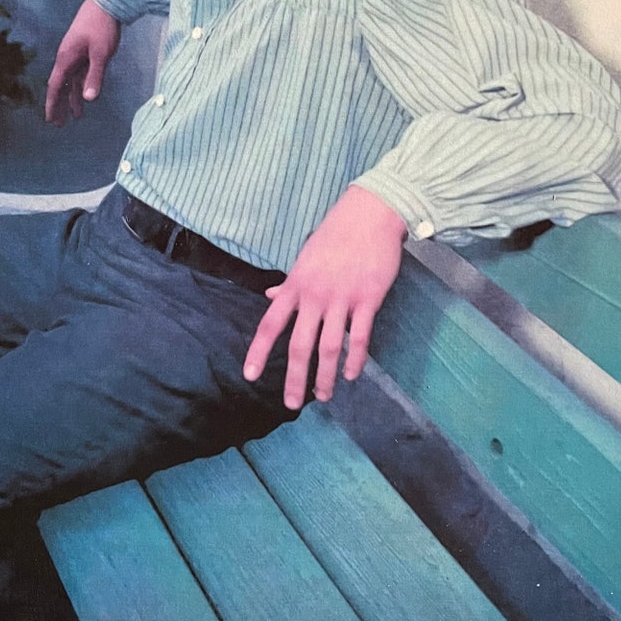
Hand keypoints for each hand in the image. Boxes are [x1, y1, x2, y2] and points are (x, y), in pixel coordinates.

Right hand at [45, 0, 120, 126]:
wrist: (107, 3)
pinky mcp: (84, 51)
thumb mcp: (101, 54)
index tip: (51, 120)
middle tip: (59, 124)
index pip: (55, 87)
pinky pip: (79, 73)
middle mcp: (67, 58)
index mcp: (66, 59)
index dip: (52, 105)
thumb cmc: (102, 27)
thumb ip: (95, 77)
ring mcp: (75, 54)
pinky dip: (81, 86)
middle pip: (60, 86)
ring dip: (72, 98)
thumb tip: (88, 99)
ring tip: (77, 116)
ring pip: (71, 81)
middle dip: (59, 105)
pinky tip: (85, 95)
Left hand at [243, 185, 407, 409]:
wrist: (369, 215)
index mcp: (296, 286)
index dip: (259, 352)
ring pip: (330, 347)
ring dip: (326, 377)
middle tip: (292, 405)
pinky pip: (360, 337)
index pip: (271, 325)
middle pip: (301, 346)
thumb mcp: (306, 258)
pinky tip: (352, 375)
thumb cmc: (335, 236)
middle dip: (295, 379)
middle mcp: (315, 296)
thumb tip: (271, 297)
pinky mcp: (368, 299)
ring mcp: (342, 299)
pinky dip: (356, 359)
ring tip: (324, 397)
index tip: (251, 377)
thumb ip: (290, 284)